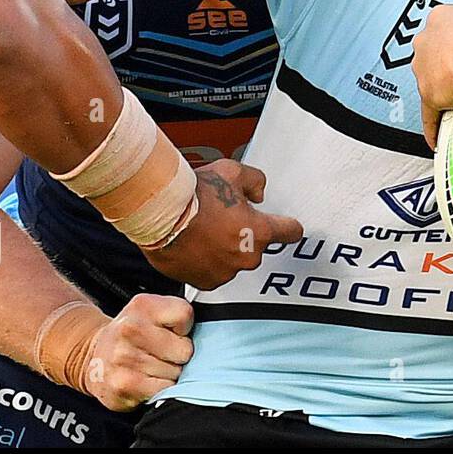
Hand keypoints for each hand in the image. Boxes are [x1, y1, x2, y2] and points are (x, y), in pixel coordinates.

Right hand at [86, 293, 194, 411]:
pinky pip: (164, 389)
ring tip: (151, 366)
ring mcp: (124, 357)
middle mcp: (130, 328)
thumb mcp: (153, 311)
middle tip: (162, 353)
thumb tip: (212, 332)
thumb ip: (178, 314)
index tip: (174, 331)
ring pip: (176, 372)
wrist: (93, 356)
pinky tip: (146, 380)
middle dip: (179, 354)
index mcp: (143, 305)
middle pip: (185, 349)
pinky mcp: (124, 384)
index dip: (186, 328)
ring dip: (169, 373)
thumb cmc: (133, 335)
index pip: (185, 314)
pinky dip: (160, 388)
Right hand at [142, 159, 303, 289]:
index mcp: (260, 231)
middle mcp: (247, 257)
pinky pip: (213, 272)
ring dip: (225, 249)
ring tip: (205, 231)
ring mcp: (225, 272)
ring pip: (233, 260)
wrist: (161, 214)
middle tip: (224, 219)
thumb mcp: (234, 172)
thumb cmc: (195, 195)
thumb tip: (258, 193)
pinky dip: (206, 261)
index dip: (289, 227)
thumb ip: (255, 181)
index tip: (288, 227)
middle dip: (245, 234)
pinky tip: (195, 244)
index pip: (291, 232)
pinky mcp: (204, 282)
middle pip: (257, 246)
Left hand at [412, 0, 452, 148]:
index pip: (445, 26)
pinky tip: (435, 136)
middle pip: (433, 51)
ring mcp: (425, 70)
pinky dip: (432, 124)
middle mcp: (427, 43)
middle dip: (446, 58)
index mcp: (441, 19)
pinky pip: (429, 113)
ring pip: (430, 79)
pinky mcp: (430, 96)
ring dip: (442, 85)